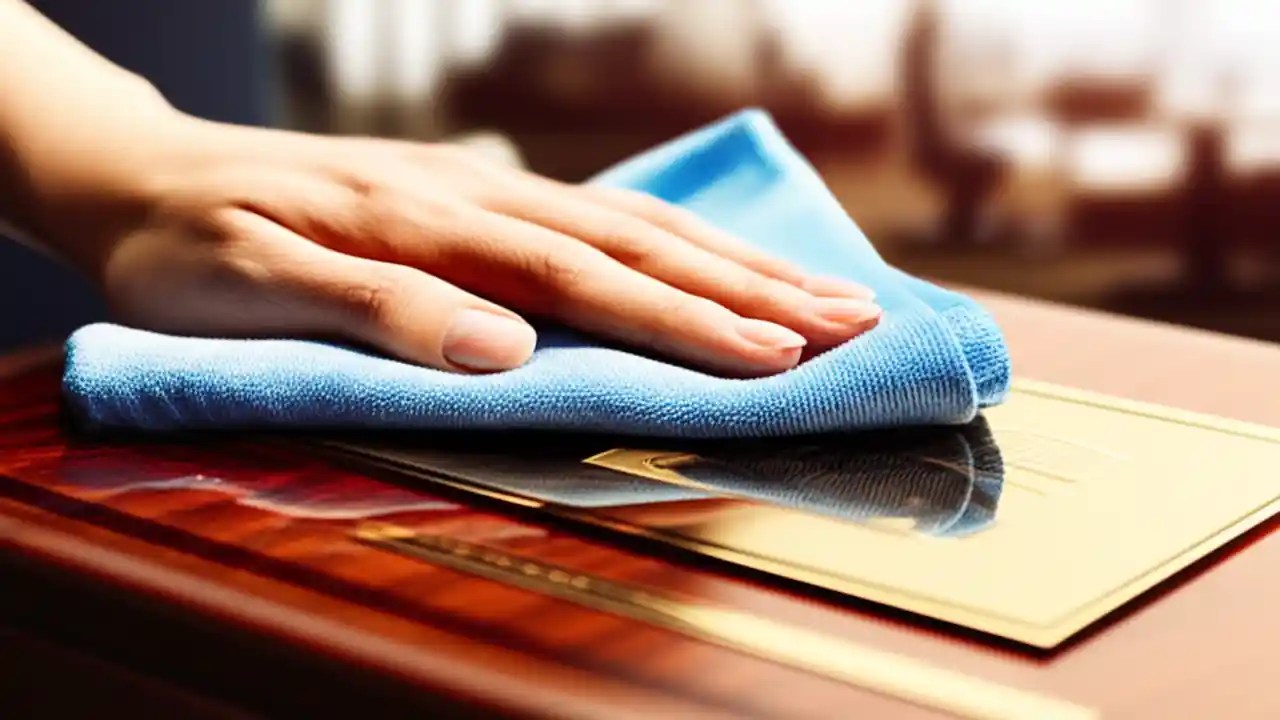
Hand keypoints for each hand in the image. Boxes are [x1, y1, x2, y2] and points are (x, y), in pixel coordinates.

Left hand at [65, 113, 880, 376]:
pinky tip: (713, 255)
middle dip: (750, 286)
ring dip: (732, 259)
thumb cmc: (184, 245)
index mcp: (428, 224)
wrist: (139, 171)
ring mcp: (481, 189)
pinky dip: (672, 238)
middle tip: (854, 321)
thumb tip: (506, 348)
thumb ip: (376, 311)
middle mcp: (476, 198)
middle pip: (636, 242)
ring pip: (629, 220)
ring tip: (823, 291)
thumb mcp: (249, 283)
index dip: (684, 318)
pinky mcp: (474, 193)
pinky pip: (594, 213)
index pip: (584, 277)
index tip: (775, 354)